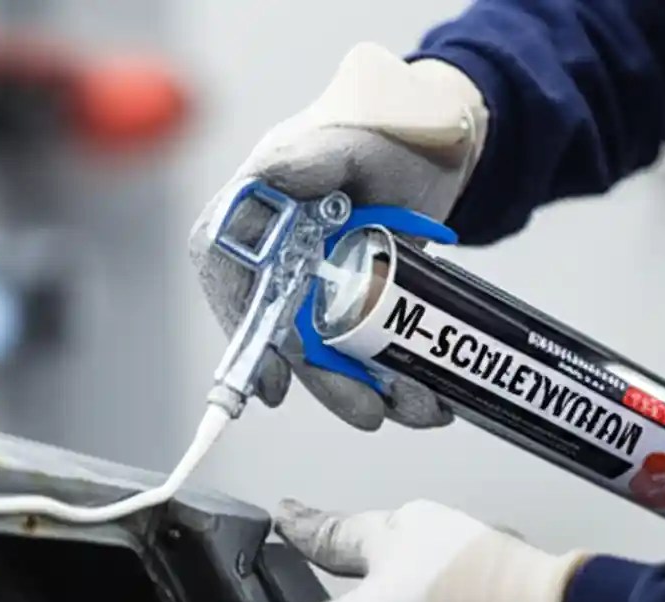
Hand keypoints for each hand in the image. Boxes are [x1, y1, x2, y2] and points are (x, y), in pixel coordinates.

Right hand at [193, 42, 487, 429]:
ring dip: (370, 392)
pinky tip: (431, 396)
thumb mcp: (344, 137)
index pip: (225, 278)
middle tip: (368, 413)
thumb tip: (273, 179)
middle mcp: (277, 259)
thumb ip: (307, 158)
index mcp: (251, 215)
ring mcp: (318, 286)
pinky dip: (398, 380)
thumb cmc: (379, 125)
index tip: (274, 379)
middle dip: (327, 383)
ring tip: (420, 407)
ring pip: (330, 357)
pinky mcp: (361, 303)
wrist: (439, 137)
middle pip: (283, 336)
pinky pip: (368, 352)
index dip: (241, 332)